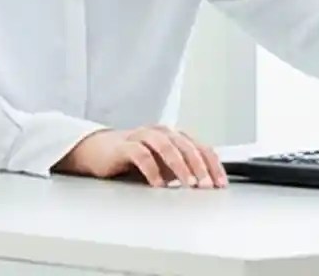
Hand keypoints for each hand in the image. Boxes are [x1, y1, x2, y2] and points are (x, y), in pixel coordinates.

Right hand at [56, 126, 226, 187]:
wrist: (98, 150)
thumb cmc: (133, 158)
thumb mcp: (163, 166)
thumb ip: (182, 170)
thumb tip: (205, 184)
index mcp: (175, 136)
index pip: (200, 147)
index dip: (213, 165)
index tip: (220, 183)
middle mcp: (161, 133)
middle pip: (186, 146)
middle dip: (199, 167)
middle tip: (206, 185)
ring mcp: (142, 136)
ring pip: (167, 146)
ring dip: (180, 166)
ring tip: (187, 184)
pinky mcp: (124, 146)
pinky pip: (141, 154)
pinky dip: (152, 169)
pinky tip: (158, 184)